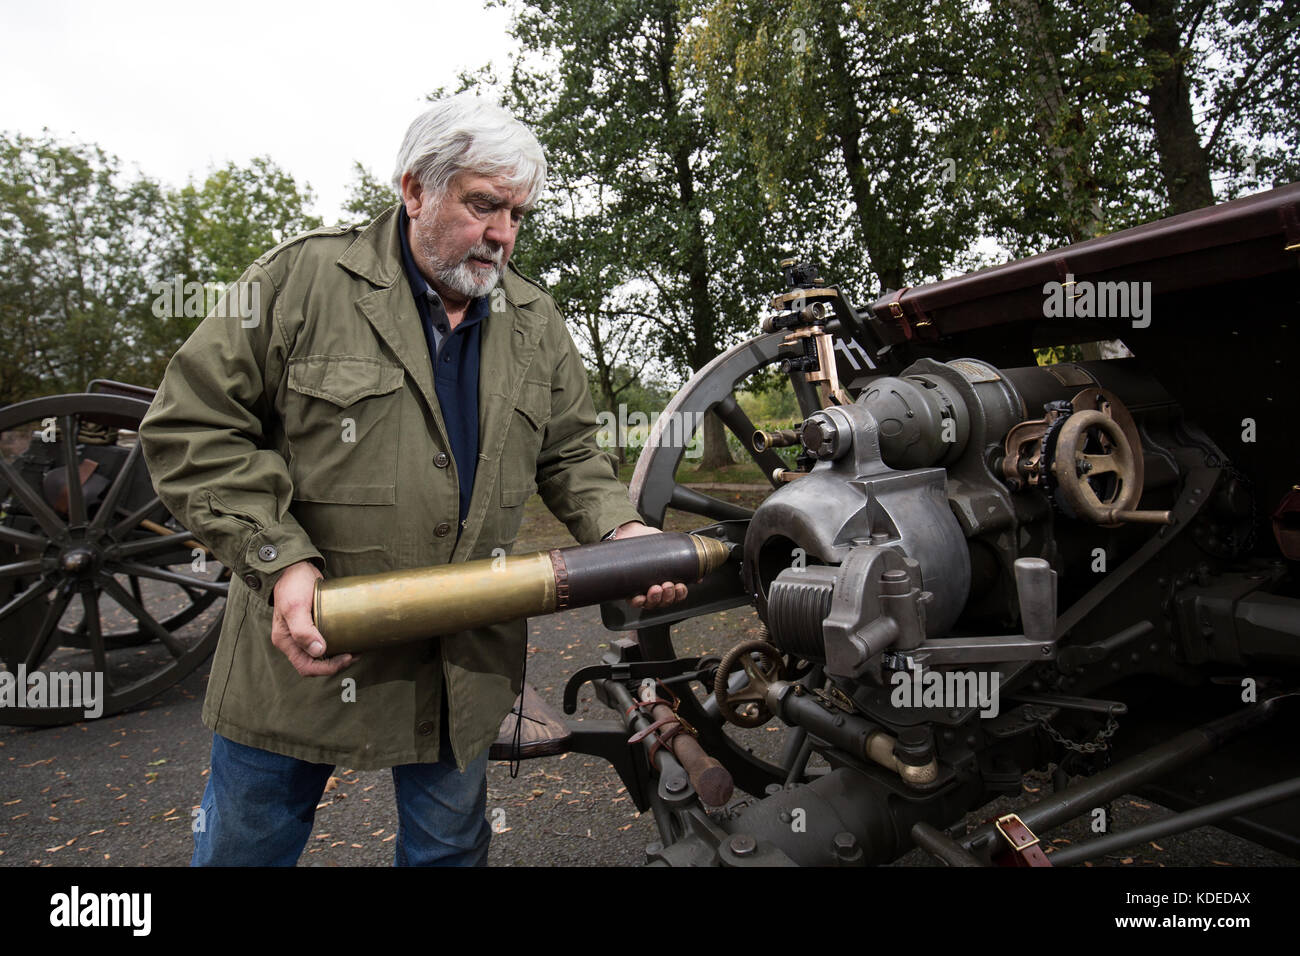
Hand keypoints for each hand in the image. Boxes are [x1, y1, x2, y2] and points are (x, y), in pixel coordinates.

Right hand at [270, 560, 355, 676]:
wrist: (294, 566)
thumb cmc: (292, 585)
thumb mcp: (295, 607)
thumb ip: (303, 631)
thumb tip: (319, 651)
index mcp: (286, 641)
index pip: (306, 666)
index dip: (327, 668)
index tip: (346, 658)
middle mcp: (293, 640)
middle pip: (315, 663)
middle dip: (336, 663)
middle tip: (355, 654)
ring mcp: (303, 632)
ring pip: (322, 654)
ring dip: (338, 654)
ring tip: (356, 648)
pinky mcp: (313, 624)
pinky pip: (325, 640)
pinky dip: (338, 642)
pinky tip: (350, 638)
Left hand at [610, 522, 688, 608]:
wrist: (631, 533)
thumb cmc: (651, 544)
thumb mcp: (670, 550)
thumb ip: (684, 561)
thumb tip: (699, 576)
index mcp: (667, 583)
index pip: (676, 596)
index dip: (680, 595)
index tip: (680, 586)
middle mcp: (655, 590)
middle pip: (664, 602)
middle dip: (668, 596)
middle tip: (667, 585)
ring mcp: (641, 590)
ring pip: (650, 604)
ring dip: (655, 599)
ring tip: (655, 588)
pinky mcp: (627, 589)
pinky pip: (632, 602)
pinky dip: (637, 602)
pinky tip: (639, 597)